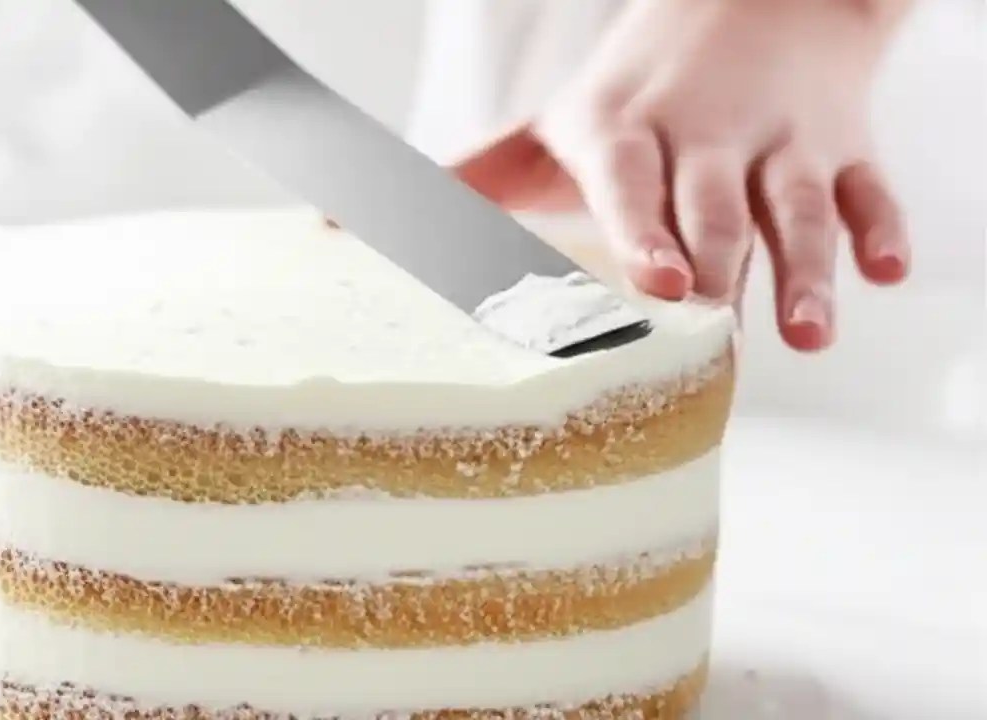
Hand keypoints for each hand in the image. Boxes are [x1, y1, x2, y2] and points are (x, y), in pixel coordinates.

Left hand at [454, 0, 911, 351]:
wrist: (748, 1)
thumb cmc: (631, 94)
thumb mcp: (552, 128)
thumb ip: (468, 181)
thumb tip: (344, 225)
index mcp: (625, 136)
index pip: (632, 183)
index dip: (643, 230)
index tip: (653, 282)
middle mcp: (703, 139)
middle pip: (716, 208)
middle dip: (719, 265)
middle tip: (715, 329)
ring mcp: (777, 142)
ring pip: (795, 208)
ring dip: (806, 270)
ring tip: (808, 334)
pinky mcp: (841, 148)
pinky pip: (868, 189)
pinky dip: (881, 228)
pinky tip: (887, 274)